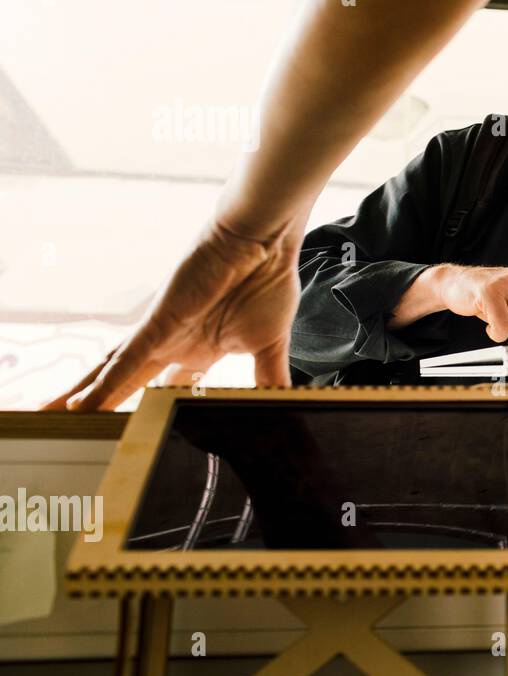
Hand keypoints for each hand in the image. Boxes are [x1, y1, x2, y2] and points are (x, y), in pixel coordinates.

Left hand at [41, 215, 303, 410]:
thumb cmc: (267, 281)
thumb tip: (283, 402)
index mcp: (201, 350)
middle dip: (103, 403)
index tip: (142, 431)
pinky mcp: (158, 322)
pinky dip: (107, 383)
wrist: (262, 244)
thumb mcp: (270, 345)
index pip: (168, 388)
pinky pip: (127, 359)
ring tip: (56, 416)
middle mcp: (174, 343)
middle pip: (128, 382)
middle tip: (75, 425)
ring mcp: (162, 334)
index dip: (153, 409)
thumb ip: (270, 377)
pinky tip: (85, 404)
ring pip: (115, 372)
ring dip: (88, 396)